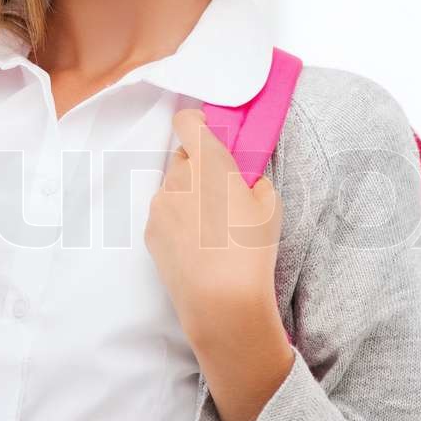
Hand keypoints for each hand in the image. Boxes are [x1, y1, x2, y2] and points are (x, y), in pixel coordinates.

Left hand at [144, 107, 283, 344]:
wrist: (220, 299)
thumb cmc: (251, 250)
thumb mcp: (270, 206)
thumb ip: (254, 180)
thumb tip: (245, 180)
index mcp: (209, 163)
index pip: (187, 121)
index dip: (197, 122)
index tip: (208, 133)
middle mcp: (178, 177)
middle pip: (184, 159)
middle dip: (199, 169)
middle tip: (221, 194)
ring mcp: (160, 205)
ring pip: (173, 188)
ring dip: (187, 197)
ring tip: (210, 229)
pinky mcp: (150, 230)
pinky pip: (164, 214)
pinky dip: (176, 221)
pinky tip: (196, 246)